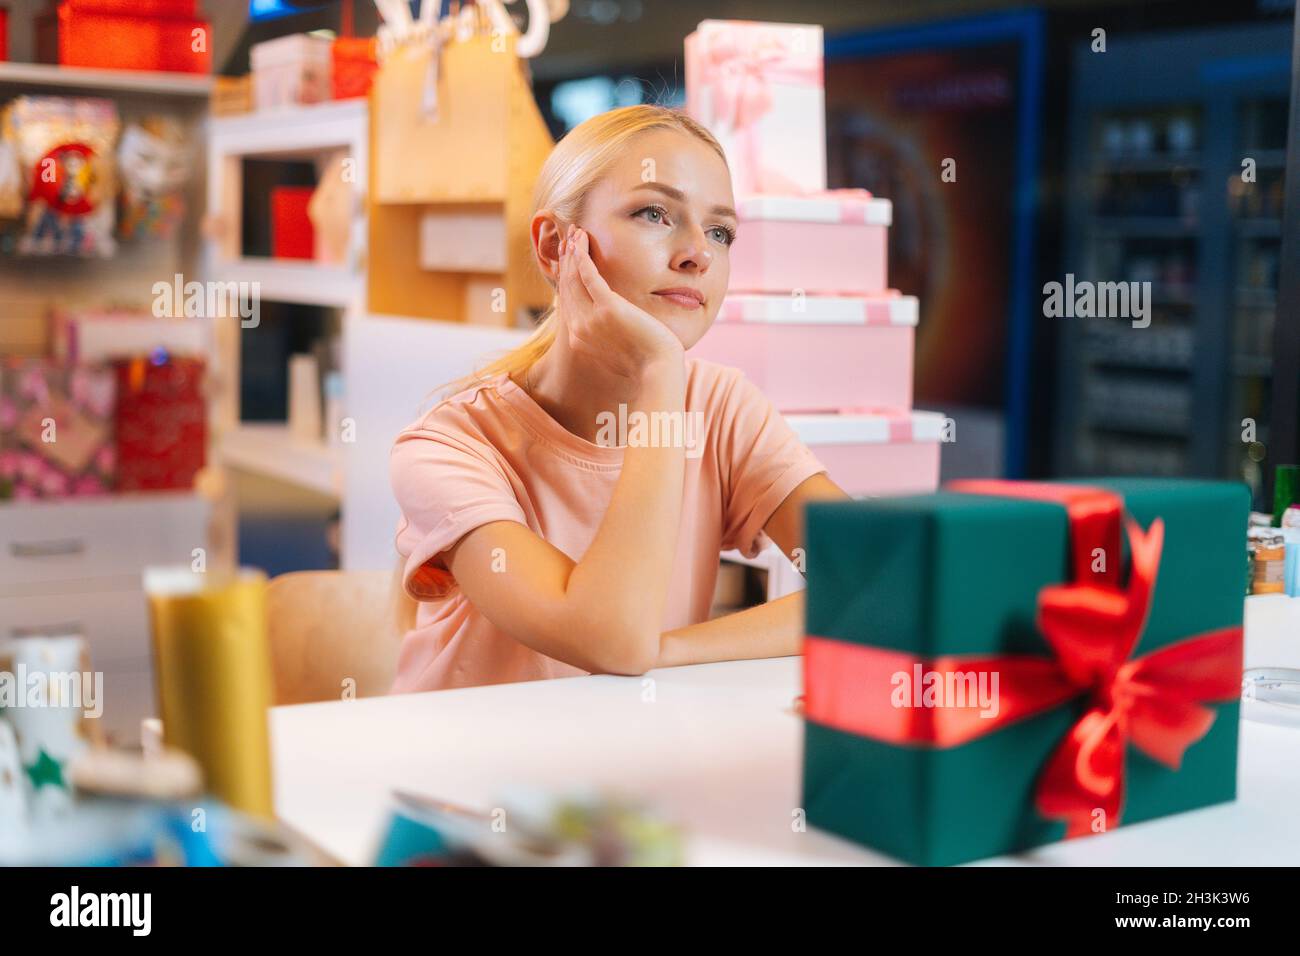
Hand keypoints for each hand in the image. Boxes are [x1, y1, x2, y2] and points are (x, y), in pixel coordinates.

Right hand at [557, 224, 684, 381]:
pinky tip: (581, 241)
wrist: (658, 371)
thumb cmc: (646, 364)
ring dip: (573, 252)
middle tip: (568, 237)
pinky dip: (582, 257)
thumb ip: (610, 337)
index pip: (567, 301)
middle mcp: (579, 329)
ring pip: (574, 278)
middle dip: (566, 260)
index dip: (566, 277)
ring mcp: (591, 319)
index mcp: (580, 339)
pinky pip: (588, 277)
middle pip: (567, 287)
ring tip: (575, 232)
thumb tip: (615, 330)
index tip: (568, 259)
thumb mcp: (620, 351)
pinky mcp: (608, 309)